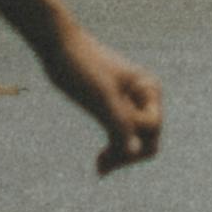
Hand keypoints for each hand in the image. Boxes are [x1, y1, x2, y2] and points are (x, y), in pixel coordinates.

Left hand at [47, 23, 162, 172]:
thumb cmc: (81, 66)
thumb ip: (120, 124)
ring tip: (99, 165)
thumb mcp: (101, 98)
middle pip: (148, 139)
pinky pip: (122, 137)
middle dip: (128, 154)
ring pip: (134, 141)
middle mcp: (144, 96)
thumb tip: (136, 152)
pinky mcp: (113, 108)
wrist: (59, 46)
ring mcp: (129, 102)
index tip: (108, 138)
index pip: (152, 131)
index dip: (133, 140)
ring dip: (120, 156)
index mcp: (149, 88)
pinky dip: (113, 151)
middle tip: (102, 163)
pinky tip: (99, 162)